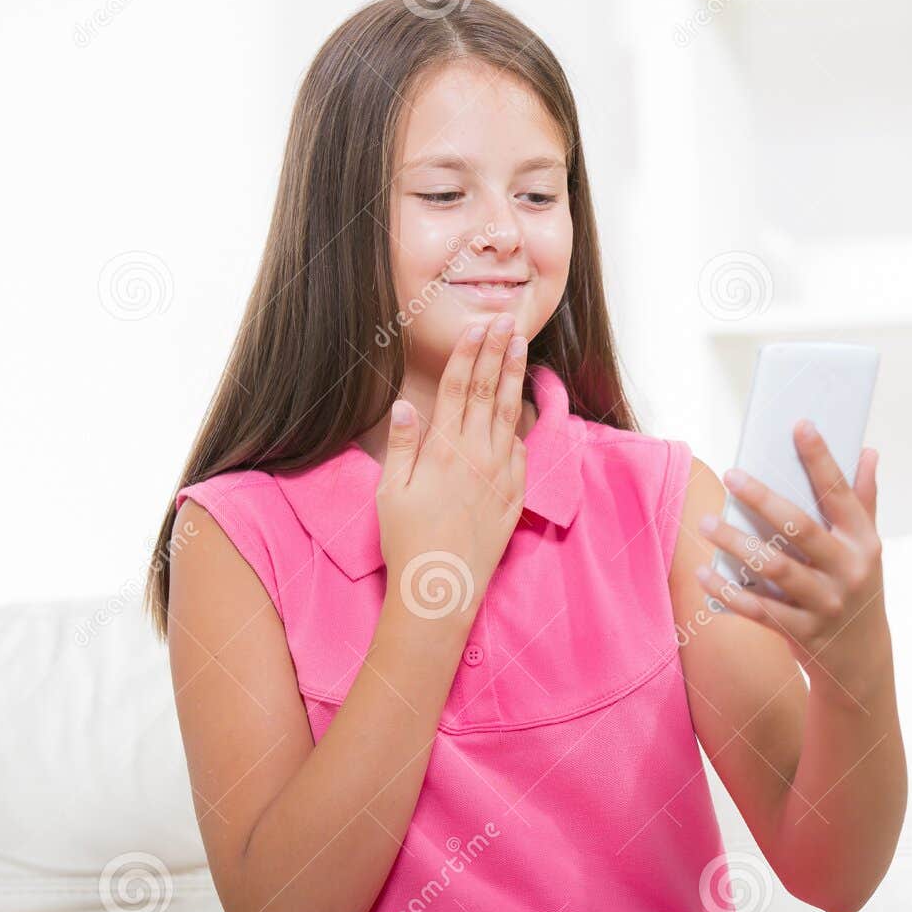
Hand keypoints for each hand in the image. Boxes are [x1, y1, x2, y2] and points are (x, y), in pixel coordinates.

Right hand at [376, 314, 528, 624]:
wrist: (442, 589)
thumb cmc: (407, 542)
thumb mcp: (391, 492)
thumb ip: (401, 446)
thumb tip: (404, 406)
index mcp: (443, 450)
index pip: (458, 389)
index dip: (468, 354)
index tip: (477, 325)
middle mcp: (477, 456)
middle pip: (488, 393)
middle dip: (497, 353)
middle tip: (507, 322)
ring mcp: (500, 475)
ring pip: (509, 415)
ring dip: (514, 378)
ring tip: (520, 348)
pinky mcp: (514, 496)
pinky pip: (520, 451)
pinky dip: (518, 425)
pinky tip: (517, 409)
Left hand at [695, 421, 890, 704]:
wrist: (861, 662)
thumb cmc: (858, 590)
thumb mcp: (868, 549)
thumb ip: (864, 501)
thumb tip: (868, 451)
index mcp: (864, 542)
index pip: (841, 493)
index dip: (820, 458)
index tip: (799, 424)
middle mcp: (848, 570)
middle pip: (801, 528)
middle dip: (764, 499)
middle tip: (731, 475)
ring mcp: (825, 603)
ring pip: (775, 568)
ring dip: (737, 543)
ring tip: (707, 523)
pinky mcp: (802, 632)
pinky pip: (759, 609)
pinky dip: (729, 592)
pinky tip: (705, 573)